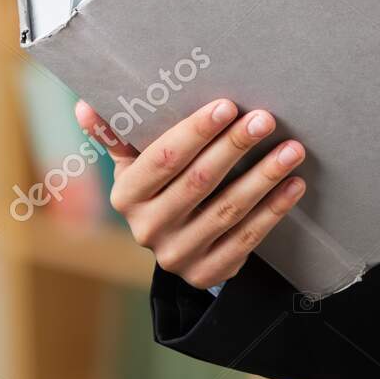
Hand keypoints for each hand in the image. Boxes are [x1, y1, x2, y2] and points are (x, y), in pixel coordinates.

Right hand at [75, 97, 306, 290]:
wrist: (176, 245)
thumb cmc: (160, 187)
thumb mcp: (135, 164)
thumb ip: (117, 135)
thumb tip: (85, 105)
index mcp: (126, 196)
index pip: (163, 159)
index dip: (196, 132)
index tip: (227, 105)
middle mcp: (147, 229)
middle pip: (199, 182)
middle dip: (234, 147)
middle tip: (265, 120)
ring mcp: (178, 255)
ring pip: (227, 210)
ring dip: (263, 177)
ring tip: (292, 149)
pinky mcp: (208, 273)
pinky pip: (247, 239)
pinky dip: (274, 210)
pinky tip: (294, 185)